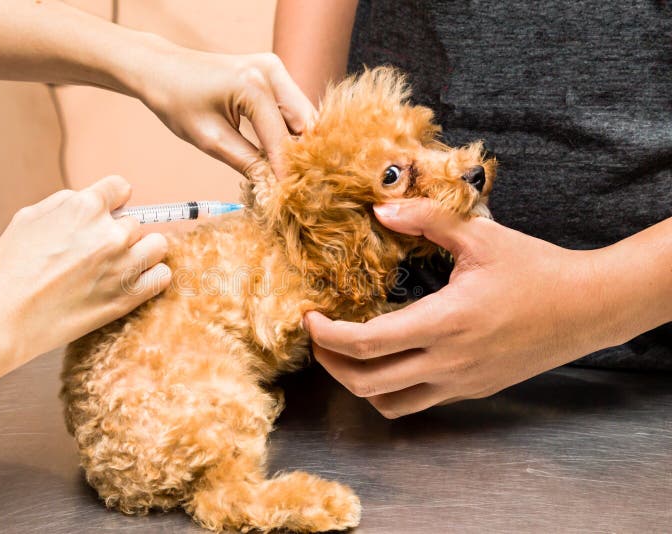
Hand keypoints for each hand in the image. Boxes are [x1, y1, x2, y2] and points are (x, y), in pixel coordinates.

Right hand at [0, 175, 170, 370]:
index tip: (108, 213)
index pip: (121, 187)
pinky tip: (135, 281)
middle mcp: (109, 233)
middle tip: (98, 253)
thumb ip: (66, 204)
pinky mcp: (128, 296)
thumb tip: (91, 200)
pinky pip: (162, 276)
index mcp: (84, 207)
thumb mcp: (29, 217)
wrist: (3, 316)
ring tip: (121, 265)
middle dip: (120, 234)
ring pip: (157, 245)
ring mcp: (122, 265)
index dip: (114, 201)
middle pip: (136, 222)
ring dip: (143, 252)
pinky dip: (153, 277)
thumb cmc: (9, 268)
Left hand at [113, 36, 314, 176]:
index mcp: (254, 86)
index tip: (294, 198)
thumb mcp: (210, 139)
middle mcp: (270, 71)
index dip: (287, 171)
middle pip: (304, 122)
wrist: (161, 69)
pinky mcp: (272, 72)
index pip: (281, 138)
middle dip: (303, 154)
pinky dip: (289, 130)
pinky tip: (283, 153)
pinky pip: (291, 106)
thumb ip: (247, 162)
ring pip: (302, 114)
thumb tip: (273, 187)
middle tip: (300, 186)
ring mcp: (274, 68)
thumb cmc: (178, 101)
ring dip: (298, 142)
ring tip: (293, 173)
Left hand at [304, 198, 628, 417]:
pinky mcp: (471, 391)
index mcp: (445, 321)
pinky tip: (386, 365)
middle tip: (317, 336)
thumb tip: (379, 208)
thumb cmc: (535, 268)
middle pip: (367, 383)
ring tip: (344, 355)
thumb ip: (425, 220)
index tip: (309, 317)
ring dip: (356, 383)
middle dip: (329, 363)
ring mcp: (459, 383)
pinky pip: (415, 404)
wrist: (586, 308)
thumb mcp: (480, 235)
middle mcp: (447, 362)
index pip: (366, 343)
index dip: (326, 335)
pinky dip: (387, 392)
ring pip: (388, 404)